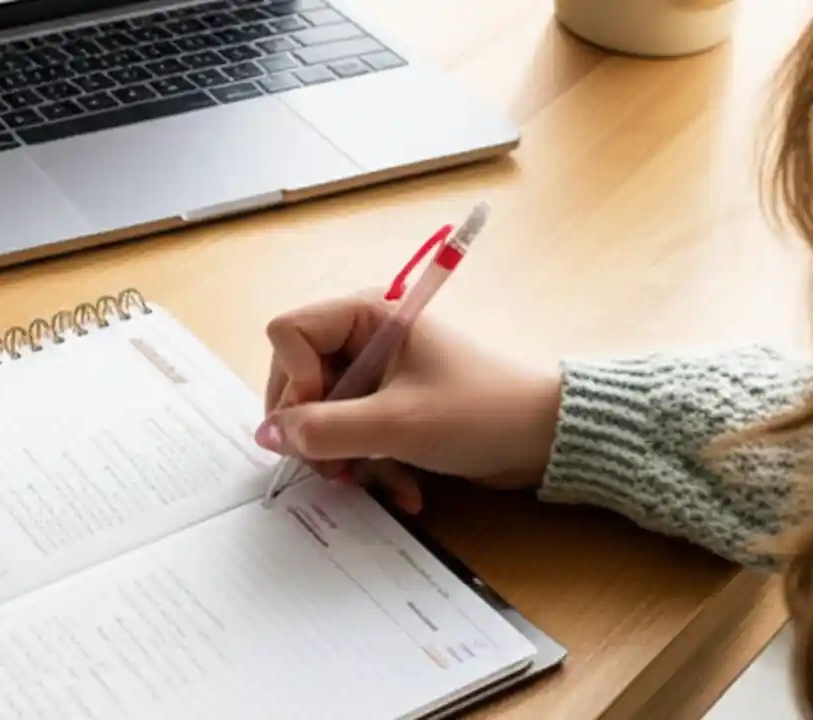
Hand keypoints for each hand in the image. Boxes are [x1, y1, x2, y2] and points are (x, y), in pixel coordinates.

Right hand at [256, 295, 562, 512]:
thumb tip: (266, 436)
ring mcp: (378, 372)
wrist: (546, 439)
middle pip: (299, 379)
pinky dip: (372, 464)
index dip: (294, 381)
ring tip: (375, 483)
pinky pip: (354, 433)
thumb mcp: (395, 426)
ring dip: (345, 456)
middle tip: (334, 467)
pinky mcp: (391, 405)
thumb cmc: (480, 414)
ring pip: (324, 414)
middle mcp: (367, 335)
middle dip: (314, 430)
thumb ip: (322, 430)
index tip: (321, 418)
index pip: (288, 334)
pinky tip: (404, 488)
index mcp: (368, 314)